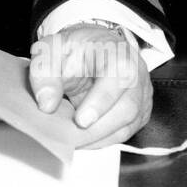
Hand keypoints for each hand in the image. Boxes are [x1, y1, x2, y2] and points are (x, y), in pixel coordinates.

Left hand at [29, 23, 151, 148]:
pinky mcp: (140, 111)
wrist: (91, 48)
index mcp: (117, 53)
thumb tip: (47, 104)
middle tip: (67, 135)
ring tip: (71, 138)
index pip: (118, 77)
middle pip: (126, 109)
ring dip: (97, 137)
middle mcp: (137, 74)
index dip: (101, 101)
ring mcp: (142, 94)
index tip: (80, 121)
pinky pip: (124, 132)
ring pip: (127, 126)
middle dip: (95, 128)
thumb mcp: (51, 50)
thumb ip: (44, 73)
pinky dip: (102, 139)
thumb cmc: (74, 48)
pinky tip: (83, 137)